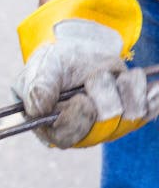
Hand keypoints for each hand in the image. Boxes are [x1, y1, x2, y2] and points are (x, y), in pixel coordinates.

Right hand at [13, 0, 158, 147]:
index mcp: (50, 128)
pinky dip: (150, 94)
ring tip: (113, 73)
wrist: (79, 51)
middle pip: (104, 126)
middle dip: (103, 93)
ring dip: (124, 86)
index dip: (77, 118)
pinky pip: (148, 111)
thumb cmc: (54, 63)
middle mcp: (80, 134)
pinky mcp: (129, 118)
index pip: (67, 136)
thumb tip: (38, 110)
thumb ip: (38, 90)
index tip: (80, 99)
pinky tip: (147, 83)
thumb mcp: (41, 71)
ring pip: (130, 115)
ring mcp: (107, 128)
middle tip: (95, 76)